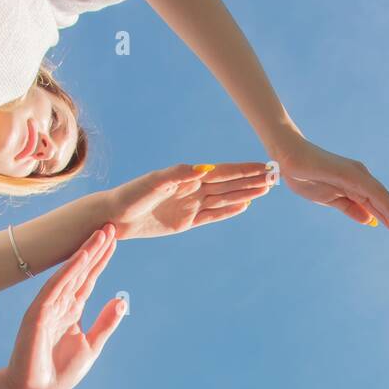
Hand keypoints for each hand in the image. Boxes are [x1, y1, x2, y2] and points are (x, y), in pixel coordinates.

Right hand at [5, 226, 123, 388]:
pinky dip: (68, 271)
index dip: (100, 261)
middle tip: (110, 226)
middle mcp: (59, 304)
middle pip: (80, 271)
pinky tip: (81, 256)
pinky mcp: (37, 314)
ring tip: (99, 234)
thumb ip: (105, 324)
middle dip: (95, 249)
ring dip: (84, 253)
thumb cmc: (59, 371)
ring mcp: (47, 307)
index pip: (88, 280)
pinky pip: (55, 288)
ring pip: (69, 274)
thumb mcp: (91, 346)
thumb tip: (121, 302)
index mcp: (71, 310)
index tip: (114, 241)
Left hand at [106, 162, 271, 238]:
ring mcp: (190, 205)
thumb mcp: (152, 184)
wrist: (115, 216)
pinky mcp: (186, 221)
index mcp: (187, 177)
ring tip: (265, 190)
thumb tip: (202, 169)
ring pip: (224, 199)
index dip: (243, 170)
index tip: (263, 166)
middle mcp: (192, 189)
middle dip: (250, 180)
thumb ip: (176, 176)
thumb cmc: (131, 196)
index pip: (222, 172)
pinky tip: (243, 206)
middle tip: (273, 178)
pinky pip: (212, 215)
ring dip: (244, 193)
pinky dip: (228, 211)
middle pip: (228, 184)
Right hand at [272, 136, 388, 249]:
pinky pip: (376, 195)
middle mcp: (364, 179)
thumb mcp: (332, 200)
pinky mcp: (354, 175)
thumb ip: (351, 209)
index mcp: (358, 186)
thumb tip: (371, 221)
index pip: (380, 209)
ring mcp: (360, 175)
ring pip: (386, 202)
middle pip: (387, 206)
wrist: (288, 159)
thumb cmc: (306, 177)